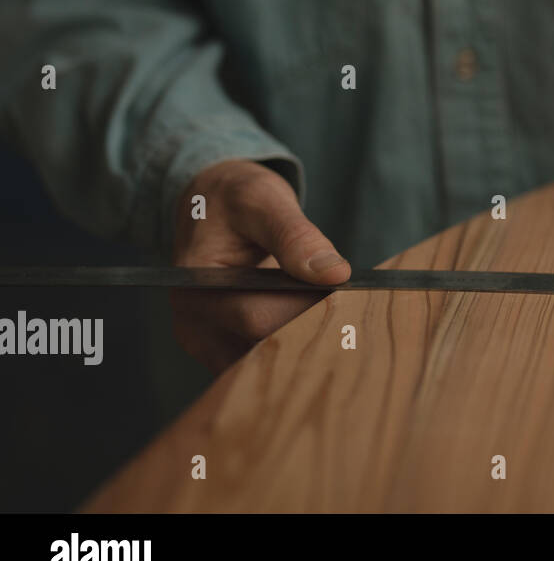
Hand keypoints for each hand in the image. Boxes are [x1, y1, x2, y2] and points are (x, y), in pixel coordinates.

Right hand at [170, 159, 350, 373]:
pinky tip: (317, 324)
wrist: (210, 205)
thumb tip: (334, 274)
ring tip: (335, 315)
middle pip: (264, 348)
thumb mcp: (263, 200)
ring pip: (266, 363)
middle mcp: (193, 323)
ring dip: (304, 342)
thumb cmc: (235, 198)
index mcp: (196, 285)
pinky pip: (263, 360)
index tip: (345, 291)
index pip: (259, 319)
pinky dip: (293, 345)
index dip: (307, 310)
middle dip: (311, 330)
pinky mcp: (222, 348)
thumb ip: (296, 236)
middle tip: (351, 308)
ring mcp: (206, 342)